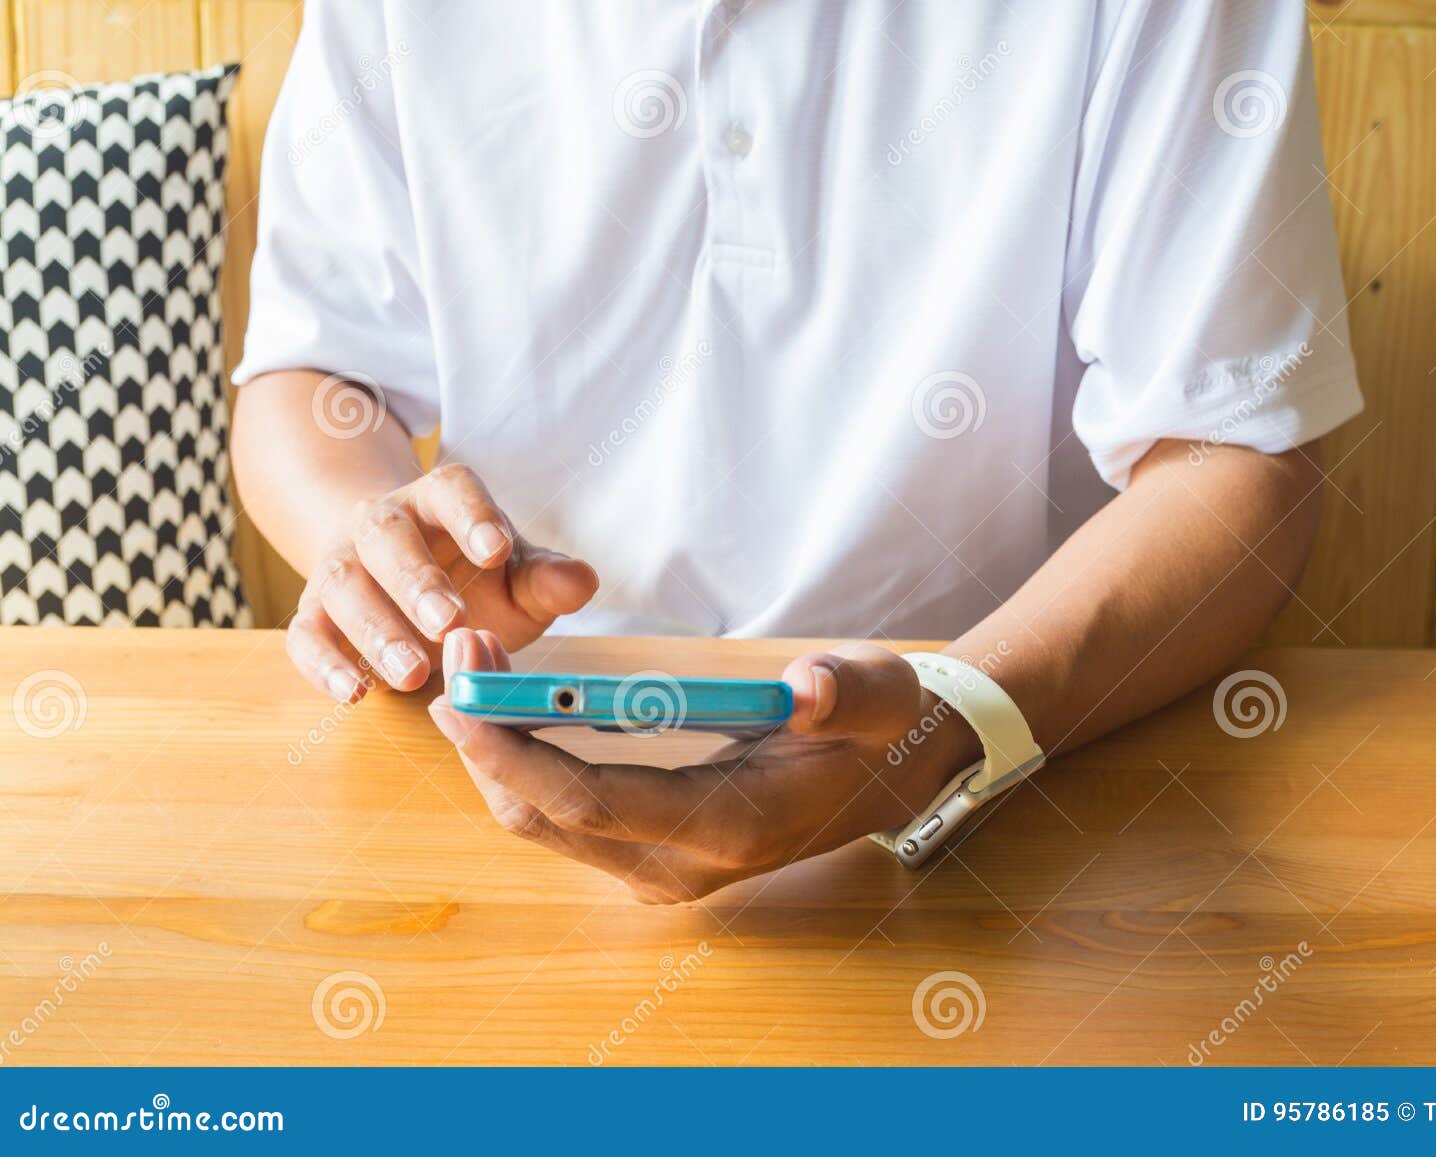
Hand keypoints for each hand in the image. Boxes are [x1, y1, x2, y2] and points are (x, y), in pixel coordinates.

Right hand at [287, 464, 597, 700]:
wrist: (401, 578)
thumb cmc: (474, 577)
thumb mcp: (517, 577)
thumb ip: (547, 580)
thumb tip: (584, 581)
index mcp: (439, 501)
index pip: (452, 491)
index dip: (472, 517)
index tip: (497, 551)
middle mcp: (382, 524)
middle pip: (388, 538)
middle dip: (417, 581)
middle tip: (450, 623)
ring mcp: (341, 566)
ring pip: (342, 585)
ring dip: (375, 629)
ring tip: (411, 672)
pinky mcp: (314, 614)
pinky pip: (305, 634)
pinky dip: (324, 665)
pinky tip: (354, 692)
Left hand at [427, 628, 981, 902]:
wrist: (889, 779)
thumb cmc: (877, 731)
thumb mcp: (878, 696)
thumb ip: (844, 692)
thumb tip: (808, 684)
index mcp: (727, 829)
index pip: (590, 801)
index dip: (514, 754)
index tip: (461, 699)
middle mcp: (681, 865)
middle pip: (544, 818)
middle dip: (486, 742)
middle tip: (460, 655)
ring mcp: (661, 867)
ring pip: (542, 823)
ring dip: (496, 751)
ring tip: (474, 666)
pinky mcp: (649, 852)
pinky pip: (561, 817)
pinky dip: (522, 763)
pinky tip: (508, 706)